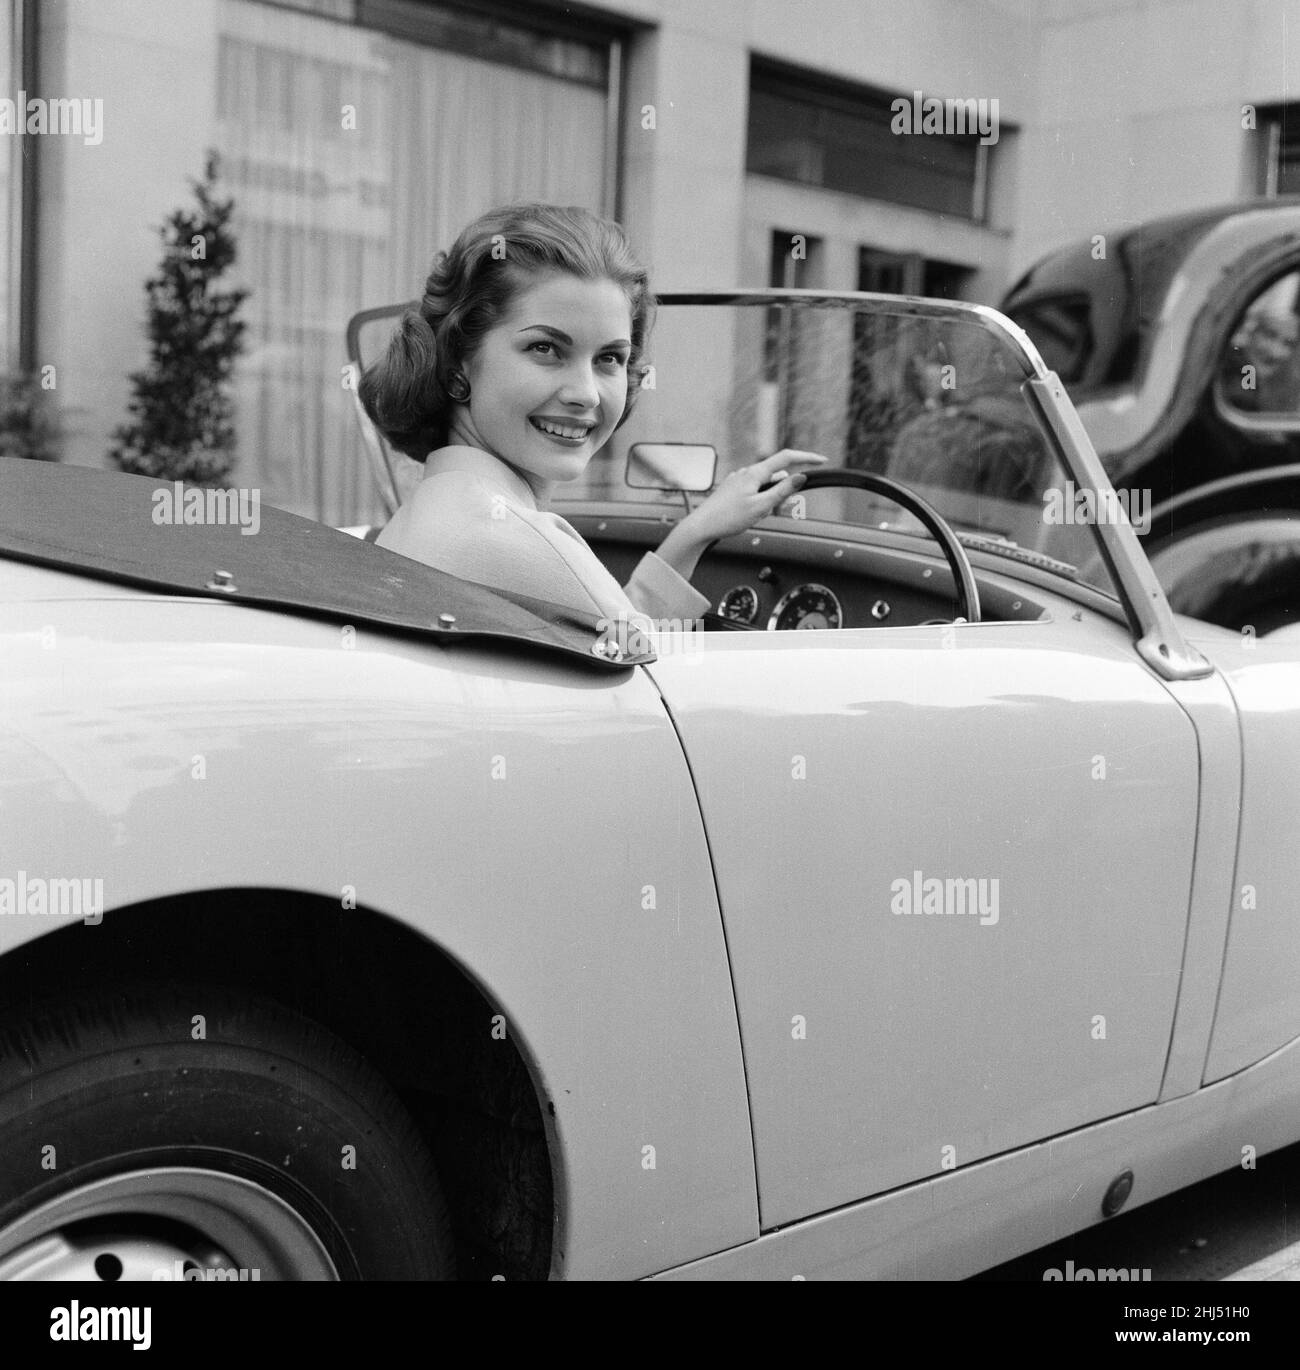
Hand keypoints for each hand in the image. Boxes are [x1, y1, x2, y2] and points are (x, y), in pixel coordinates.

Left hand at [681, 449, 830, 543]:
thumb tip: (800, 477)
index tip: (822, 460)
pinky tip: (747, 517)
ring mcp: (738, 481)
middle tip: (772, 512)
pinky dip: (758, 502)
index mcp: (754, 473)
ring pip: (765, 487)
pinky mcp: (733, 490)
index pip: (786, 458)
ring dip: (768, 501)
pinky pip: (754, 492)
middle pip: (776, 476)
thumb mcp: (761, 506)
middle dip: (781, 493)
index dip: (806, 457)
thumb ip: (782, 491)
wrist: (701, 527)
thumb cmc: (727, 518)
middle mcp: (746, 472)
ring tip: (754, 518)